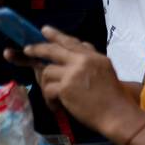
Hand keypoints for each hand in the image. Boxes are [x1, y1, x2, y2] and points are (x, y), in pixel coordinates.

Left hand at [11, 26, 135, 136]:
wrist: (117, 114)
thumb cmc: (115, 98)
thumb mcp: (106, 71)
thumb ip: (91, 58)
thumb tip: (82, 44)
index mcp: (94, 57)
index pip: (71, 42)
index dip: (56, 35)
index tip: (44, 30)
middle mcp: (83, 61)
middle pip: (53, 51)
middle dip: (37, 49)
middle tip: (27, 50)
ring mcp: (73, 74)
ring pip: (46, 72)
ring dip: (46, 85)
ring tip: (53, 97)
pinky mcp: (65, 88)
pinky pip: (47, 90)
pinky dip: (49, 100)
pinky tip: (56, 107)